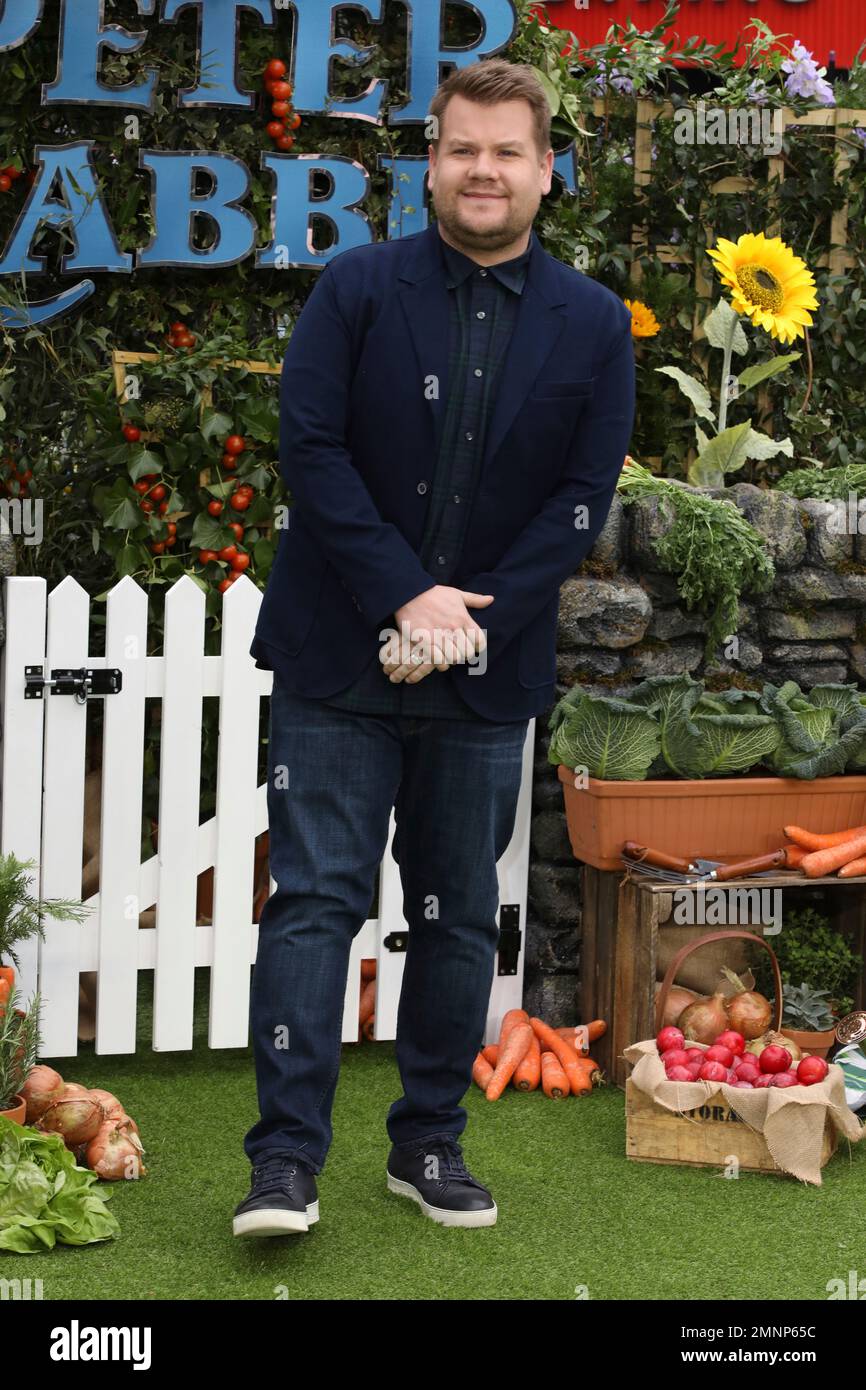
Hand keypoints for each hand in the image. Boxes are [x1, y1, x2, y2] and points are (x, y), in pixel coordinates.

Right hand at [379, 585, 493, 683]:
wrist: (409, 593)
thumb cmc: (434, 594)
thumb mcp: (456, 593)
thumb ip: (475, 599)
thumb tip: (491, 599)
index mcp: (463, 617)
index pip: (480, 641)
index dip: (477, 646)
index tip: (471, 644)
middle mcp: (453, 628)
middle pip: (467, 653)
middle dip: (464, 653)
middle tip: (457, 650)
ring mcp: (439, 635)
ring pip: (454, 658)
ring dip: (451, 658)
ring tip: (447, 653)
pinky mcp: (424, 642)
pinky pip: (439, 661)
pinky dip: (440, 662)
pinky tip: (437, 657)